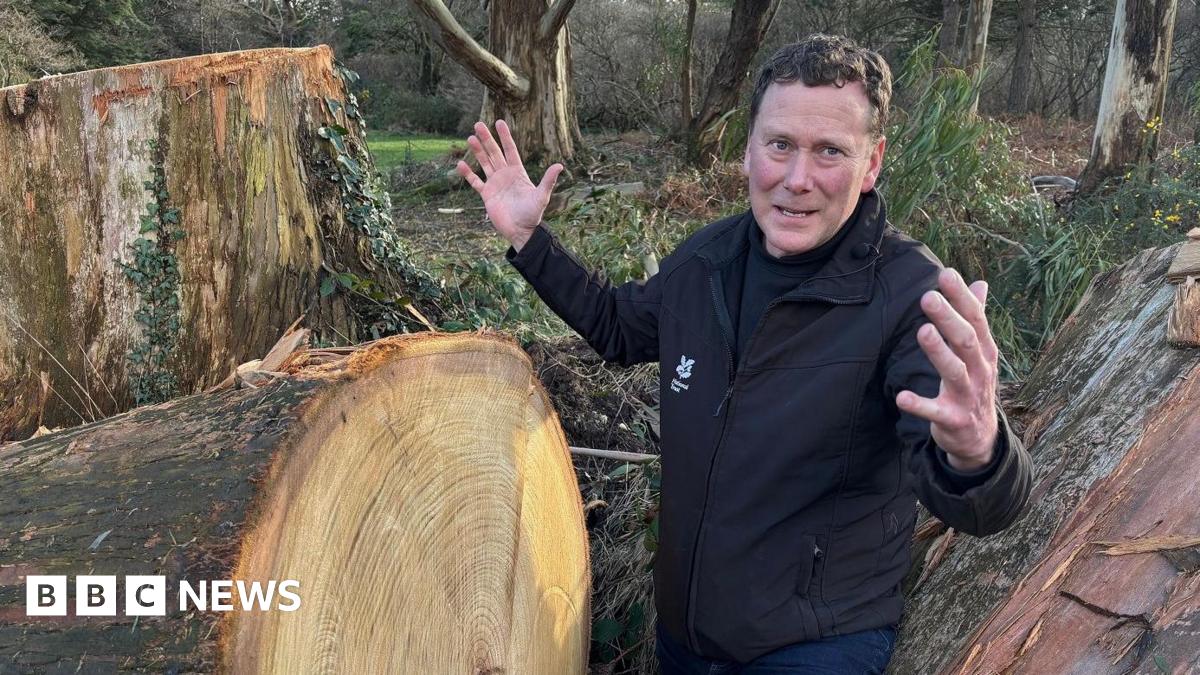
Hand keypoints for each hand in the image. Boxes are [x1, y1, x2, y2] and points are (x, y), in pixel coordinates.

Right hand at [455, 119, 563, 251]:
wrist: (521, 231)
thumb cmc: (533, 214)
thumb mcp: (541, 196)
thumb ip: (548, 180)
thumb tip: (560, 166)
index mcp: (518, 172)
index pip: (510, 150)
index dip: (505, 136)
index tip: (499, 122)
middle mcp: (505, 175)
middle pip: (494, 153)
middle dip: (487, 139)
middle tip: (478, 124)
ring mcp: (495, 184)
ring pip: (484, 163)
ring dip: (477, 151)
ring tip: (470, 138)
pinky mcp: (487, 195)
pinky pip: (475, 181)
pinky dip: (468, 174)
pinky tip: (461, 164)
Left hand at [896, 268, 999, 470]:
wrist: (980, 439)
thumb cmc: (974, 385)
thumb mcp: (980, 352)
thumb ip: (977, 318)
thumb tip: (980, 283)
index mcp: (984, 352)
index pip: (976, 320)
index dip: (961, 298)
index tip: (945, 274)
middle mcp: (980, 371)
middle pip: (966, 341)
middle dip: (948, 318)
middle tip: (927, 296)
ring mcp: (968, 396)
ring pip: (955, 371)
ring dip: (938, 352)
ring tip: (922, 331)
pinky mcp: (953, 419)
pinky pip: (935, 412)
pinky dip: (919, 405)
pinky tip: (901, 397)